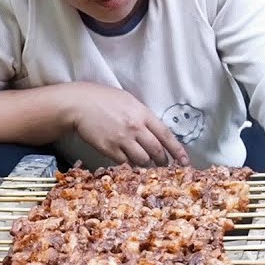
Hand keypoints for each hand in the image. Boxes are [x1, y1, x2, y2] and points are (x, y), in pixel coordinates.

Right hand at [62, 82, 189, 166]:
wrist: (79, 104)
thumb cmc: (104, 99)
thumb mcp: (129, 101)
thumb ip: (144, 116)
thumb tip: (156, 131)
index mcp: (143, 114)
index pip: (166, 135)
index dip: (178, 150)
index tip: (185, 161)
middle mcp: (135, 128)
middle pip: (157, 151)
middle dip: (163, 161)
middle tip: (165, 165)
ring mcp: (122, 140)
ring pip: (143, 160)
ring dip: (147, 164)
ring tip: (147, 164)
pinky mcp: (108, 149)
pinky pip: (125, 163)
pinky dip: (130, 165)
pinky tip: (130, 163)